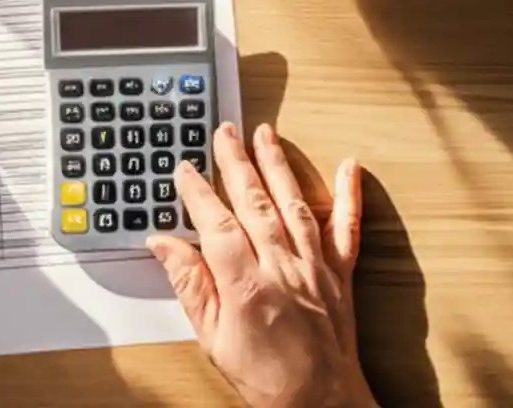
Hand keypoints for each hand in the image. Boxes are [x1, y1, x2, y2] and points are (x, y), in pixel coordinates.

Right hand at [148, 123, 376, 407]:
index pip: (216, 225)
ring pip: (293, 204)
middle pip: (255, 203)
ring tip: (266, 134)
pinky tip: (348, 167)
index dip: (198, 193)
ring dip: (278, 165)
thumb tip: (164, 246)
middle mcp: (282, 268)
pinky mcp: (340, 273)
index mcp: (246, 285)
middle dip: (237, 162)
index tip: (185, 168)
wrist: (320, 403)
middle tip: (224, 131)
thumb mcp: (211, 339)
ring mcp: (314, 267)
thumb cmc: (266, 379)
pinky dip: (348, 196)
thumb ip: (190, 286)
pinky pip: (346, 228)